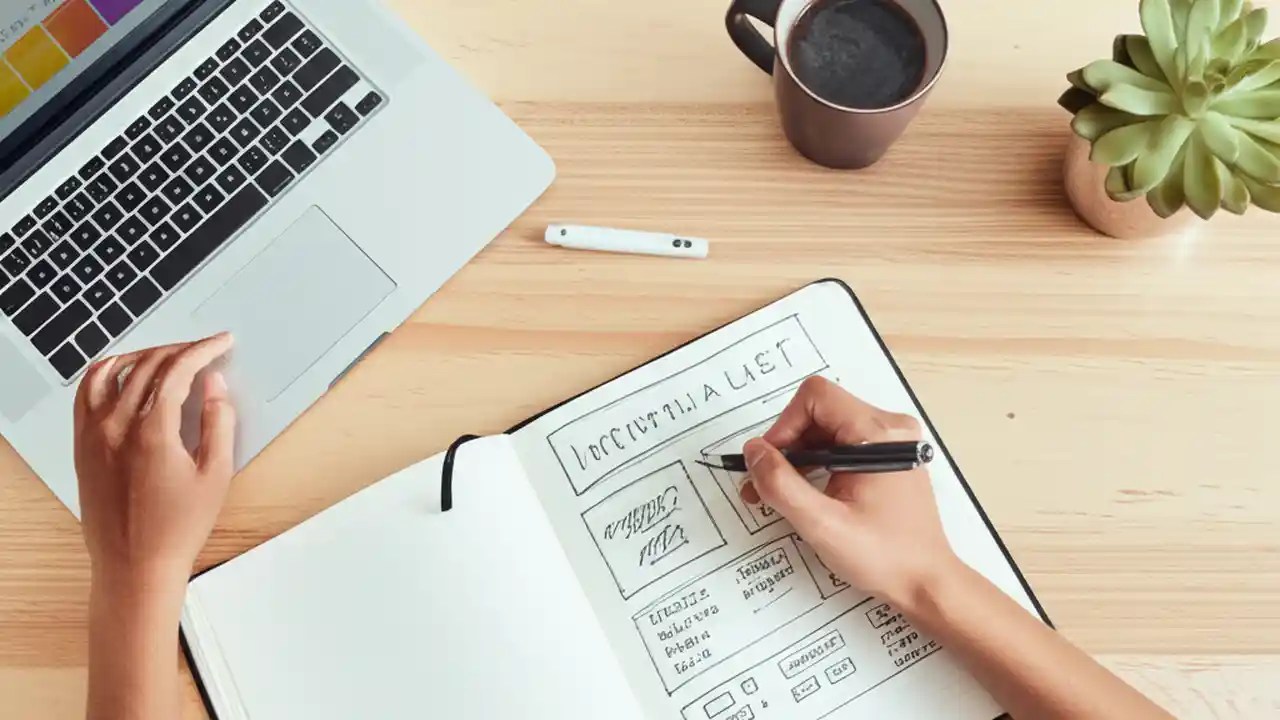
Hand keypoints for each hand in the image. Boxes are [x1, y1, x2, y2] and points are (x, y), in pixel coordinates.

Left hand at [75, 333, 236, 588]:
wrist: (135, 566)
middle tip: (203, 350)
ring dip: (143, 355)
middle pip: (148, 365)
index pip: (178, 370)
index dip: (203, 350)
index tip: (220, 343)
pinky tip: (121, 373)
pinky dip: (104, 373)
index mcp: (152, 432)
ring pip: (113, 372)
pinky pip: (85, 394)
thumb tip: (213, 385)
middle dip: (180, 349)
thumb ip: (218, 422)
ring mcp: (93, 435)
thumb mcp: (216, 475)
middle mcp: (116, 427)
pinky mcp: (82, 446)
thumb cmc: (177, 528)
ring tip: (166, 355)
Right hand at [741, 377, 960, 608]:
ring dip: (798, 455)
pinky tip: (806, 493)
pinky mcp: (888, 457)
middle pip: (820, 410)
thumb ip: (782, 485)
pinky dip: (817, 462)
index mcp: (879, 435)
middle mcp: (890, 429)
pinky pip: (841, 443)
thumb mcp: (823, 525)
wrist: (926, 582)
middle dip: (786, 443)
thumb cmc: (885, 556)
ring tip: (781, 493)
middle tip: (766, 482)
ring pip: (827, 427)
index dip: (783, 425)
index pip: (816, 397)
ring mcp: (891, 442)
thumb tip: (754, 453)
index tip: (770, 462)